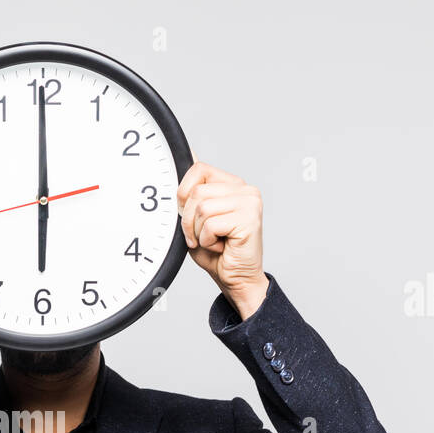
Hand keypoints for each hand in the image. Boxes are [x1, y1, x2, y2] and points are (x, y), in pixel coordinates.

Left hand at [177, 161, 267, 317]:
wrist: (236, 279)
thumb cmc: (216, 252)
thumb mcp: (195, 219)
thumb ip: (191, 191)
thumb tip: (186, 152)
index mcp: (231, 183)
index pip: (198, 168)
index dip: (183, 194)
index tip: (188, 216)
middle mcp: (244, 188)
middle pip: (196, 191)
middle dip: (188, 220)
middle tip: (200, 236)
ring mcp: (250, 201)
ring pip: (202, 208)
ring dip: (198, 233)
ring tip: (213, 241)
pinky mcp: (249, 217)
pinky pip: (210, 224)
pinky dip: (208, 241)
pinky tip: (222, 247)